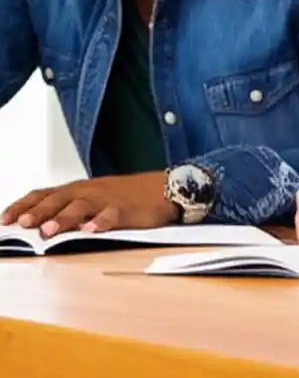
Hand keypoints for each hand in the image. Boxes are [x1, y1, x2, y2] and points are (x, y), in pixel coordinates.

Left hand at [0, 172, 177, 236]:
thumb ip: (67, 210)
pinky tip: (92, 229)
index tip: (5, 220)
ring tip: (49, 230)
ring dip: (63, 218)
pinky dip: (101, 222)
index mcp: (76, 190)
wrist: (163, 187)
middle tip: (24, 224)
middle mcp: (87, 192)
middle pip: (58, 200)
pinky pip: (112, 215)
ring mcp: (106, 200)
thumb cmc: (125, 196)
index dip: (22, 206)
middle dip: (39, 212)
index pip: (42, 195)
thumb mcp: (92, 198)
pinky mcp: (126, 210)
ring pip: (80, 207)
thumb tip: (38, 226)